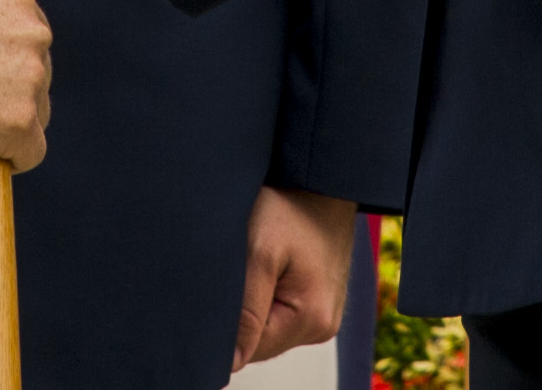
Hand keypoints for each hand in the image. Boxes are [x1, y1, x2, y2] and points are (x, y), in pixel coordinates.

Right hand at [0, 0, 51, 170]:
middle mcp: (35, 36)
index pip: (32, 42)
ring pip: (35, 116)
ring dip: (7, 123)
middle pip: (38, 78)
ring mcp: (30, 81)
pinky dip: (8, 158)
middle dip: (9, 92)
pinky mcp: (19, 123)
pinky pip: (30, 153)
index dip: (7, 64)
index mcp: (18, 0)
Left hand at [234, 186, 358, 372]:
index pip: (249, 350)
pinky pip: (280, 312)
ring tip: (253, 264)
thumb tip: (231, 363)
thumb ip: (246, 311)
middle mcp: (323, 325)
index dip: (225, 327)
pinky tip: (265, 267)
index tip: (219, 291)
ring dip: (252, 304)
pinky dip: (265, 295)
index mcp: (312, 319)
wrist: (321, 178)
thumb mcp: (259, 252)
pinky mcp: (318, 301)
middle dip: (240, 314)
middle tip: (236, 269)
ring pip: (268, 327)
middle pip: (260, 342)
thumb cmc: (292, 205)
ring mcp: (323, 314)